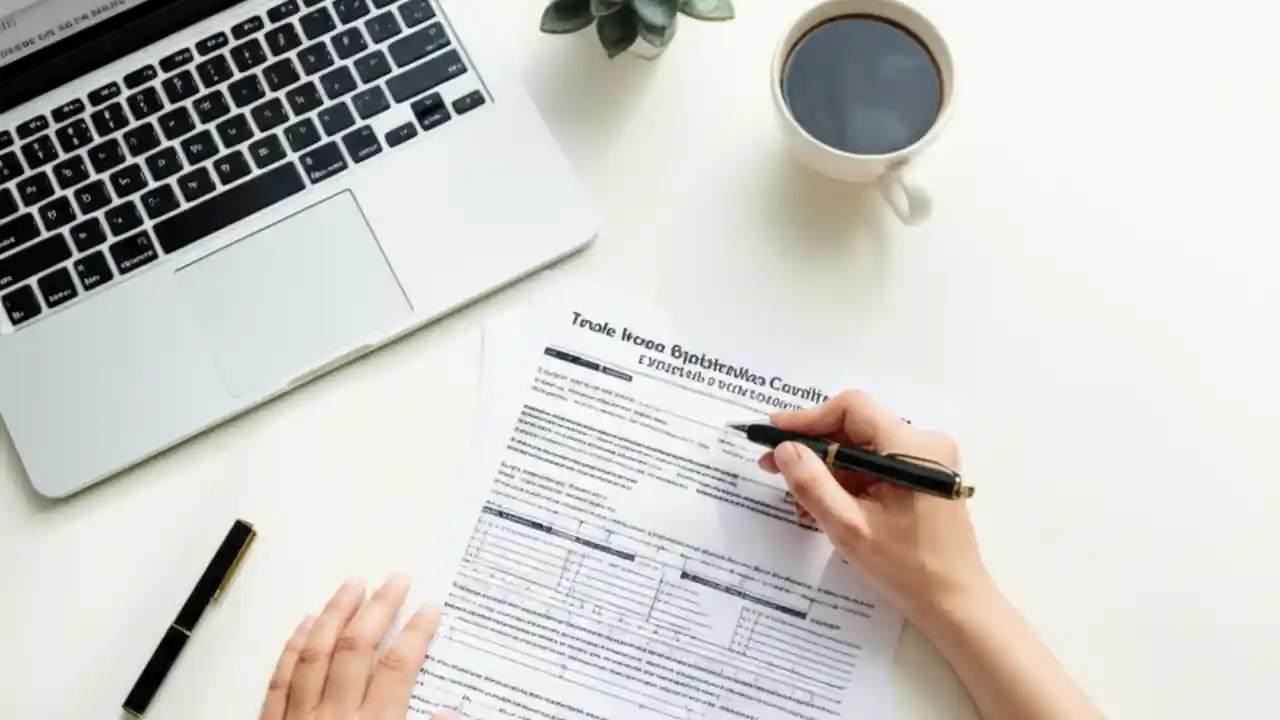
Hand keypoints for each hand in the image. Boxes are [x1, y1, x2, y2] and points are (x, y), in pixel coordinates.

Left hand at [261, 574, 455, 719]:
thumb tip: (449, 710)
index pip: (398, 667)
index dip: (416, 632)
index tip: (429, 606)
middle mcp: (336, 715)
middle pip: (357, 648)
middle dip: (378, 607)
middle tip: (395, 579)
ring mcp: (300, 718)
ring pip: (316, 653)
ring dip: (336, 613)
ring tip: (352, 584)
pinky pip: (281, 680)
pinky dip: (294, 647)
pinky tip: (306, 623)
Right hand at [759, 391, 990, 623]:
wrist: (956, 603)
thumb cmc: (908, 569)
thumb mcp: (850, 527)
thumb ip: (813, 484)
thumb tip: (785, 448)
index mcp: (912, 448)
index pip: (851, 409)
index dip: (808, 418)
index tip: (773, 434)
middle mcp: (925, 443)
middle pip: (855, 428)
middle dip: (813, 449)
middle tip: (773, 467)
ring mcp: (927, 460)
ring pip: (862, 449)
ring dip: (827, 471)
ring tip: (800, 502)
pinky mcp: (924, 477)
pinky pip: (876, 466)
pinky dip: (848, 483)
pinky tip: (825, 507)